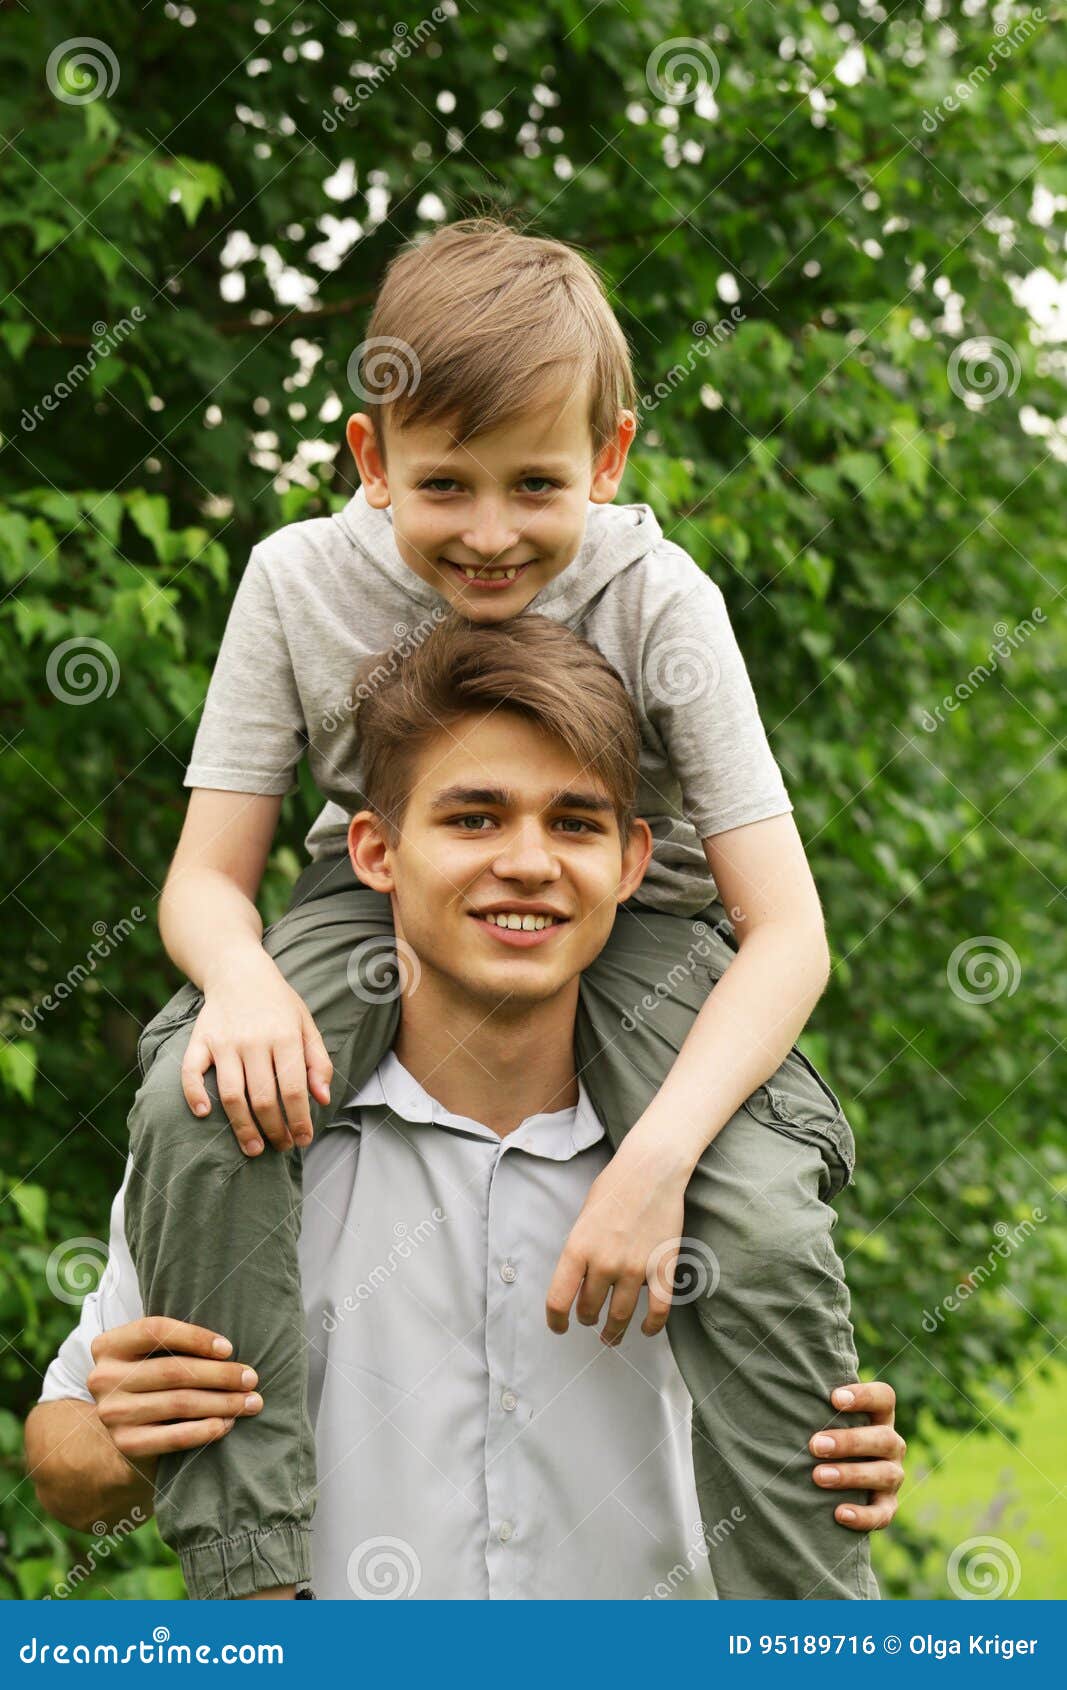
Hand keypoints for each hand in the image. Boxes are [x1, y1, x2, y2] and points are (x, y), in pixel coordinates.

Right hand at [87, 1317, 262, 1469]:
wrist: (125, 1427)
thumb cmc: (153, 1378)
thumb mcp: (153, 1353)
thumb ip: (177, 1343)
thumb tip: (229, 1349)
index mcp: (109, 1345)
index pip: (155, 1330)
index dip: (195, 1337)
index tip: (229, 1348)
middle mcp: (103, 1378)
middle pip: (172, 1371)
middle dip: (220, 1374)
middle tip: (252, 1378)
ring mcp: (112, 1413)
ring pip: (179, 1403)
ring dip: (222, 1403)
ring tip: (250, 1402)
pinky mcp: (125, 1443)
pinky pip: (173, 1437)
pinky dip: (205, 1430)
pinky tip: (227, 1424)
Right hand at [180, 946, 331, 1153]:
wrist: (238, 970)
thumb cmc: (278, 1002)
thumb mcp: (306, 1024)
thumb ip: (319, 1061)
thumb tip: (323, 1099)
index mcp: (284, 1036)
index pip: (294, 1089)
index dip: (300, 1120)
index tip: (302, 1139)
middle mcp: (254, 1040)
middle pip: (264, 1098)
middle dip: (274, 1130)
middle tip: (280, 1147)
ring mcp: (224, 1041)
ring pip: (232, 1094)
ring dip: (242, 1127)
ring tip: (253, 1148)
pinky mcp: (200, 1040)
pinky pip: (191, 1072)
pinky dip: (194, 1094)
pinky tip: (203, 1113)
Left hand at [545, 1131, 688, 1344]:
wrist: (651, 1170)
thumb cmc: (614, 1188)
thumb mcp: (583, 1218)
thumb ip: (580, 1252)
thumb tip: (580, 1281)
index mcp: (577, 1248)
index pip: (559, 1299)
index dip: (556, 1320)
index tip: (559, 1327)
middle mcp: (603, 1263)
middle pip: (590, 1310)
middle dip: (587, 1318)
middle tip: (590, 1320)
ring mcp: (634, 1268)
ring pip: (620, 1316)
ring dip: (614, 1330)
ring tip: (611, 1337)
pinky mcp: (661, 1268)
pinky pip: (658, 1310)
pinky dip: (651, 1326)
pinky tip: (646, 1330)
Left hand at [810, 1381, 905, 1530]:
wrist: (827, 1478)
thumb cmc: (820, 1434)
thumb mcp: (820, 1414)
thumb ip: (810, 1398)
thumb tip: (772, 1375)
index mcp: (878, 1416)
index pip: (884, 1397)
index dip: (864, 1396)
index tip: (833, 1398)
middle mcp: (891, 1445)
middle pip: (884, 1438)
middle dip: (849, 1441)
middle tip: (815, 1445)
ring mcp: (892, 1476)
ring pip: (885, 1474)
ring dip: (851, 1475)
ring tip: (818, 1477)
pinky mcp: (886, 1506)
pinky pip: (883, 1514)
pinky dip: (863, 1516)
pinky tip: (839, 1514)